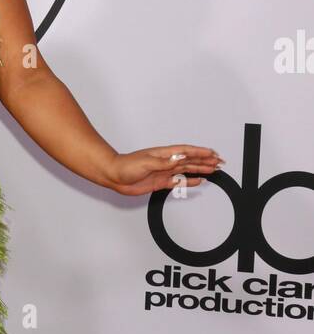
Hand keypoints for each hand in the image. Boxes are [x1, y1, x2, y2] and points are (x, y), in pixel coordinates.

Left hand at [107, 146, 223, 196]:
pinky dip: (189, 181)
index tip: (212, 153)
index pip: (186, 151)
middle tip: (219, 162)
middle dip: (205, 160)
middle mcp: (165, 162)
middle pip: (190, 160)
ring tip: (214, 169)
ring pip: (187, 170)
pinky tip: (198, 181)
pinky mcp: (160, 182)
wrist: (114, 176)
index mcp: (163, 154)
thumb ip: (164, 162)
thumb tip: (179, 158)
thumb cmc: (125, 166)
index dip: (200, 152)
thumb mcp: (146, 162)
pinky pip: (178, 181)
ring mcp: (164, 171)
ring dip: (200, 169)